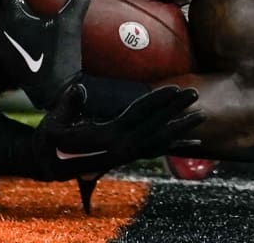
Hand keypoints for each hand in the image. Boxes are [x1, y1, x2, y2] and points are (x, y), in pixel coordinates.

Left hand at [0, 0, 93, 108]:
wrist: (55, 95)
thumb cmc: (59, 59)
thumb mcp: (69, 25)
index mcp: (11, 18)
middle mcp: (0, 30)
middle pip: (2, 0)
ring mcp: (2, 46)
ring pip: (4, 16)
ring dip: (15, 5)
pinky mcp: (8, 57)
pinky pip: (8, 30)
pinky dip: (17, 21)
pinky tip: (32, 22)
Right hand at [30, 83, 203, 180]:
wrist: (50, 165)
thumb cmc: (51, 139)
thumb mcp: (55, 121)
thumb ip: (68, 104)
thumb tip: (79, 89)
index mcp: (109, 136)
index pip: (138, 114)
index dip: (157, 100)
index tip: (175, 89)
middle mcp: (123, 147)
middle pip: (155, 125)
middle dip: (175, 109)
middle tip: (195, 93)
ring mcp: (127, 154)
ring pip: (160, 140)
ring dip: (181, 127)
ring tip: (202, 116)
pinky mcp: (128, 155)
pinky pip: (156, 150)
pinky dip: (176, 146)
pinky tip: (194, 143)